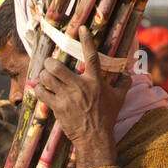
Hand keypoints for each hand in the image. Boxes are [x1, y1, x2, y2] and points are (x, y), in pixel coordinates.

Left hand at [35, 26, 129, 167]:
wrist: (95, 138)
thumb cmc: (107, 117)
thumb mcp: (119, 99)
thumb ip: (123, 83)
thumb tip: (128, 73)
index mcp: (95, 81)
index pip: (91, 56)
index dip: (86, 40)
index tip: (81, 28)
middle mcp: (80, 86)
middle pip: (57, 66)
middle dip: (49, 63)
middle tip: (50, 66)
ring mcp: (67, 97)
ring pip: (47, 77)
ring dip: (43, 76)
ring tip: (45, 78)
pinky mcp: (58, 107)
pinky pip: (42, 93)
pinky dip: (39, 90)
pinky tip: (42, 91)